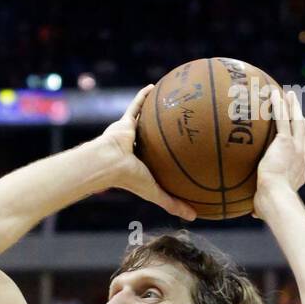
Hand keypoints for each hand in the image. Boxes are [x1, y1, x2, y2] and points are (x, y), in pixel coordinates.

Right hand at [99, 84, 196, 219]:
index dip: (168, 160)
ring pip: (146, 122)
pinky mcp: (124, 122)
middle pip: (154, 141)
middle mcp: (137, 150)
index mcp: (143, 166)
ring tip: (170, 103)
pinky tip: (155, 86)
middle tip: (181, 127)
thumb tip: (195, 217)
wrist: (109, 163)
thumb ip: (174, 204)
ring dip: (155, 113)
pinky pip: (136, 105)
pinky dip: (143, 96)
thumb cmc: (130, 179)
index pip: (158, 163)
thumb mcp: (156, 193)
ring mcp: (130, 135)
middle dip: (163, 136)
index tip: (181, 157)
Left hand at [252, 88, 304, 218]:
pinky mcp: (284, 142)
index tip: (297, 135)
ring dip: (293, 107)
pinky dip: (279, 106)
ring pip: (296, 122)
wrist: (276, 199)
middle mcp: (301, 157)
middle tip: (296, 106)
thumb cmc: (270, 208)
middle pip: (303, 132)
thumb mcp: (267, 206)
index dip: (300, 142)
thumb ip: (261, 205)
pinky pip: (282, 119)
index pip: (301, 153)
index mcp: (299, 172)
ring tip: (289, 94)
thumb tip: (252, 213)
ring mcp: (295, 148)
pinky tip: (275, 94)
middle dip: (300, 117)